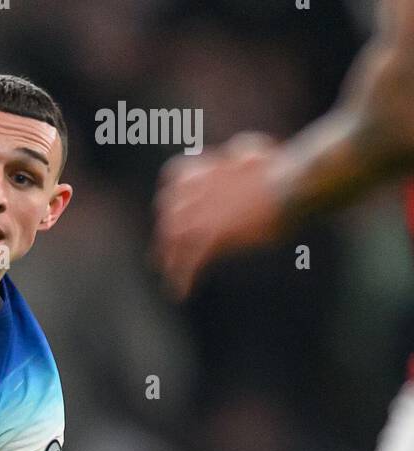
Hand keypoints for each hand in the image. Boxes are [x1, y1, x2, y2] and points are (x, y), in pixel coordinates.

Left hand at [154, 134, 285, 297]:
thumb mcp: (254, 152)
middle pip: (168, 217)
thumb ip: (238, 154)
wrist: (291, 185)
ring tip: (171, 278)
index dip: (171, 197)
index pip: (173, 180)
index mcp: (203, 170)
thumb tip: (235, 153)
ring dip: (170, 262)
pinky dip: (182, 280)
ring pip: (172, 244)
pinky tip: (181, 294)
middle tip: (165, 254)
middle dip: (166, 236)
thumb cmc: (282, 169)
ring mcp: (199, 216)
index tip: (171, 210)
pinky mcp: (210, 239)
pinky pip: (189, 263)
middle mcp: (193, 192)